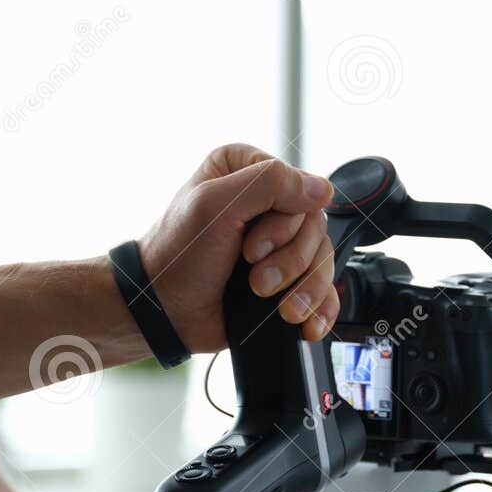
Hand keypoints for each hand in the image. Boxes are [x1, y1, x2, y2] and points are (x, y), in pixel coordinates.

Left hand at [137, 144, 338, 350]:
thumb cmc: (178, 256)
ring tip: (278, 306)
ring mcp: (279, 242)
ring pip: (324, 258)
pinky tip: (306, 323)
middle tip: (256, 280)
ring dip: (303, 288)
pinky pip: (325, 288)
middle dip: (291, 261)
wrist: (165, 312)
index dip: (284, 224)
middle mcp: (267, 200)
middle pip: (315, 226)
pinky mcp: (286, 277)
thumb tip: (322, 190)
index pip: (301, 188)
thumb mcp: (215, 205)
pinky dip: (320, 308)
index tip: (250, 249)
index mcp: (247, 169)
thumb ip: (269, 184)